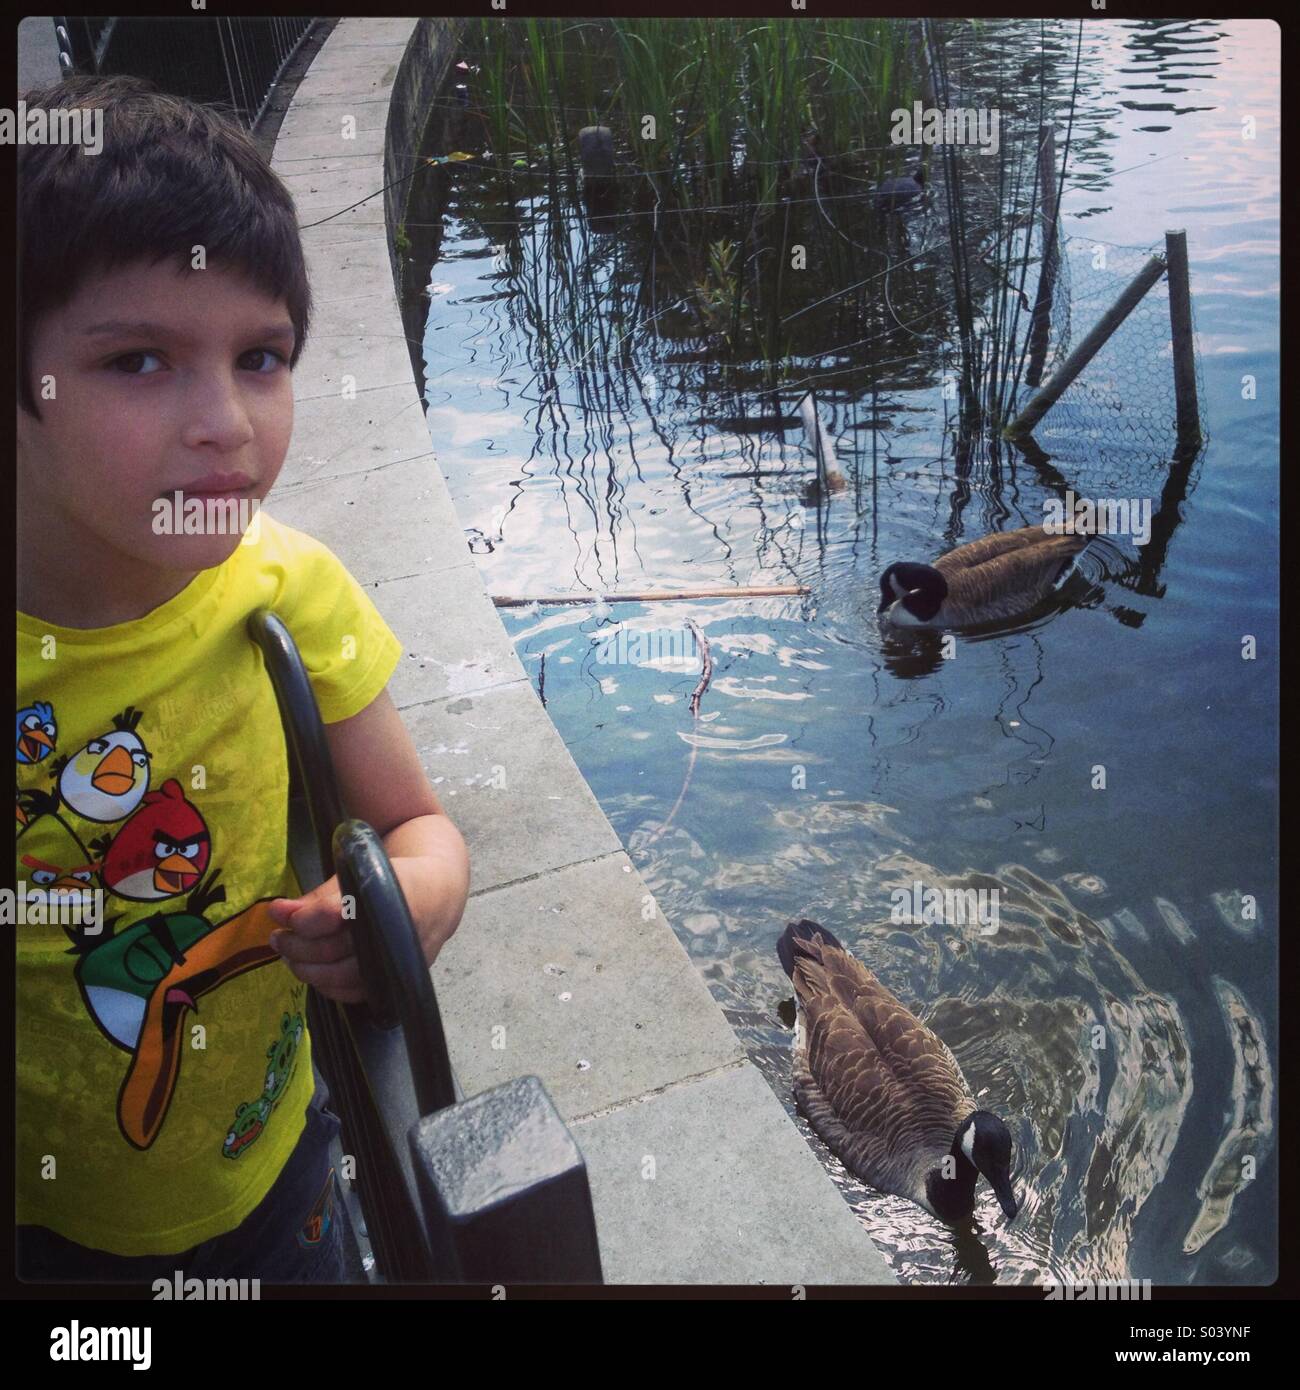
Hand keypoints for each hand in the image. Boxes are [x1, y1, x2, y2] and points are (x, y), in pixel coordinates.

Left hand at [268, 854, 464, 1005]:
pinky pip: (354, 993)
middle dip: (296, 945)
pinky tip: (314, 970)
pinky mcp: (397, 981)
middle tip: (277, 937)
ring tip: (290, 955)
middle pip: (332, 950)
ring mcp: (396, 960)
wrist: (439, 896)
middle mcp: (393, 930)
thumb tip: (278, 912)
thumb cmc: (393, 880)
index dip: (302, 918)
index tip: (278, 912)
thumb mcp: (358, 874)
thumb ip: (318, 897)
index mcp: (385, 893)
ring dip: (307, 968)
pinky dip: (328, 985)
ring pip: (339, 976)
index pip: (332, 914)